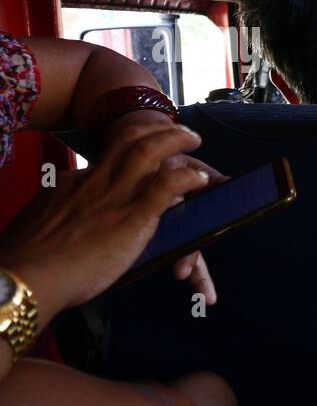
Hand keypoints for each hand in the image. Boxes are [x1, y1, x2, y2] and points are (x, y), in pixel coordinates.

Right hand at [0, 122, 214, 321]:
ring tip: (193, 139)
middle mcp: (94, 181)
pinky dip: (188, 177)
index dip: (126, 153)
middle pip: (128, 139)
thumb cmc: (26, 259)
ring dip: (175, 140)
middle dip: (155, 129)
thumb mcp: (35, 223)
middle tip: (176, 131)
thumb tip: (52, 215)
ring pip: (149, 151)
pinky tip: (201, 178)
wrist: (28, 276)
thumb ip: (52, 213)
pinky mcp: (132, 216)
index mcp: (71, 183)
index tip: (144, 155)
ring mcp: (114, 196)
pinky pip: (167, 185)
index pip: (103, 158)